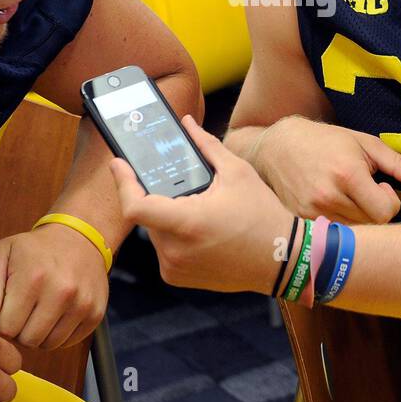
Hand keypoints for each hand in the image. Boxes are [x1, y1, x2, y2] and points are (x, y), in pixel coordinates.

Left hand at [0, 220, 109, 349]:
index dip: (2, 319)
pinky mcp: (95, 314)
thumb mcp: (0, 254)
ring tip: (39, 310)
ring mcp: (82, 304)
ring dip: (39, 334)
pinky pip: (67, 343)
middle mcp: (61, 291)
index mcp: (33, 277)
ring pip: (48, 345)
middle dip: (20, 328)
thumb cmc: (34, 249)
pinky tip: (56, 313)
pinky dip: (58, 334)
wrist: (78, 238)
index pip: (6, 328)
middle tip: (24, 307)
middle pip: (27, 340)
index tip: (9, 303)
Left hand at [110, 117, 295, 293]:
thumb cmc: (262, 216)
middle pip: (148, 214)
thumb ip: (206, 146)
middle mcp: (175, 250)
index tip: (119, 165)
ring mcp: (175, 268)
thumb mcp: (237, 173)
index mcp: (187, 223)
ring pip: (155, 232)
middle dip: (160, 197)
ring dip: (167, 217)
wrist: (282, 260)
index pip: (136, 207)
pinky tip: (200, 231)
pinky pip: (164, 249)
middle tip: (185, 189)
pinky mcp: (177, 278)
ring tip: (199, 210)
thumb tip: (187, 123)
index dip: (123, 184)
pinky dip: (174, 236)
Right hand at [248, 116, 400, 223]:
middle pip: (371, 225)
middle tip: (363, 191)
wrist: (277, 147)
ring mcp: (311, 212)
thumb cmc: (326, 141)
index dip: (389, 202)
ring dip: (357, 219)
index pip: (385, 213)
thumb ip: (397, 163)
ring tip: (347, 197)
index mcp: (348, 175)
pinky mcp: (300, 222)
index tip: (381, 187)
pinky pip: (332, 235)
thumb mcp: (364, 143)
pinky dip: (339, 225)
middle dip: (374, 210)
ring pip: (353, 234)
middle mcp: (328, 197)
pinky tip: (333, 206)